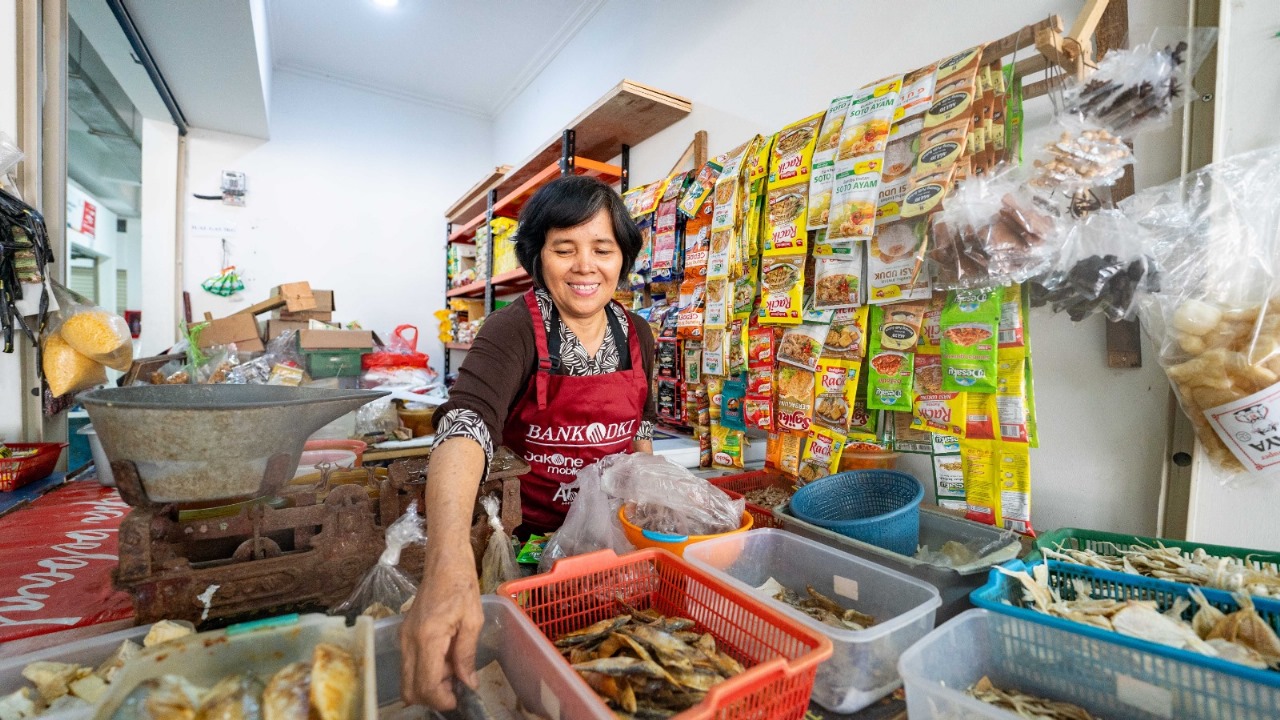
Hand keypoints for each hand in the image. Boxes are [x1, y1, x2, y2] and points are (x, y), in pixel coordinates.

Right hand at [399, 551, 482, 709]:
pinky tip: (445, 660)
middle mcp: (409, 641)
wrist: (444, 562)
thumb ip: (467, 655)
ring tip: (454, 672)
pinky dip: (425, 671)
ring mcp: (404, 638)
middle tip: (455, 690)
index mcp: (428, 638)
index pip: (426, 684)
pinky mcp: (405, 634)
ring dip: (429, 684)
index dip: (442, 699)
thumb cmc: (461, 586)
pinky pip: (410, 665)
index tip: (458, 700)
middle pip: (410, 688)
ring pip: (407, 679)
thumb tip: (468, 683)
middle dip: (432, 697)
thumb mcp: (473, 621)